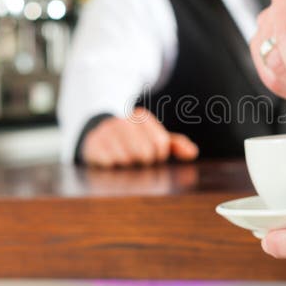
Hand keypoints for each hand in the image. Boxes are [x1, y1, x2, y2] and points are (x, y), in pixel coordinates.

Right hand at [82, 108, 198, 167]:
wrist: (97, 137)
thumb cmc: (132, 141)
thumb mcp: (154, 139)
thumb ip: (175, 145)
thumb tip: (192, 153)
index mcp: (142, 117)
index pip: (161, 144)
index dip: (158, 156)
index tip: (151, 155)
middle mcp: (123, 120)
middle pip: (145, 153)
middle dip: (143, 162)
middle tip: (137, 161)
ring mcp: (106, 131)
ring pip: (127, 160)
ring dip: (127, 167)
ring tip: (124, 161)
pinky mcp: (92, 144)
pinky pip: (109, 163)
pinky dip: (112, 168)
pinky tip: (110, 163)